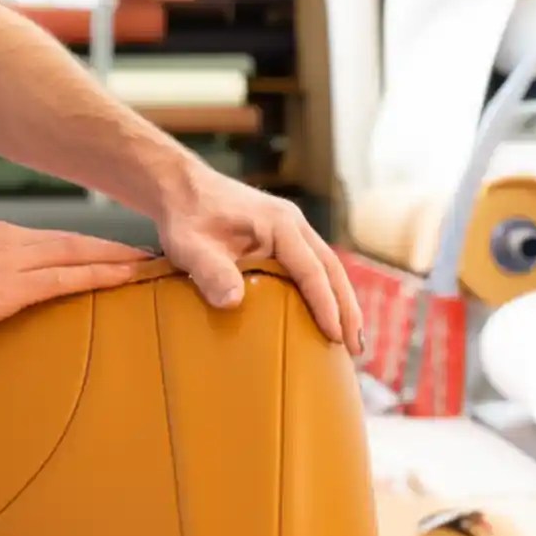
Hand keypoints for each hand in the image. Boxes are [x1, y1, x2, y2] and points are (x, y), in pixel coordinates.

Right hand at [0, 222, 150, 330]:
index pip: (53, 241)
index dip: (87, 246)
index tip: (113, 251)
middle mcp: (10, 242)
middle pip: (74, 243)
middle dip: (113, 249)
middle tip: (148, 255)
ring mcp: (13, 261)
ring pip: (79, 255)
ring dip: (117, 259)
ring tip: (148, 265)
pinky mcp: (11, 286)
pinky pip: (67, 279)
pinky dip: (100, 275)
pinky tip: (124, 277)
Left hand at [154, 167, 363, 355]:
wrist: (181, 188)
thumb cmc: (186, 217)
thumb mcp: (191, 247)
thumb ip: (211, 273)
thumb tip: (235, 303)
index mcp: (279, 224)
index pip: (311, 270)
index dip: (325, 305)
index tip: (335, 335)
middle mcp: (293, 223)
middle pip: (332, 269)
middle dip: (347, 309)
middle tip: (355, 347)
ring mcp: (291, 228)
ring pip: (327, 267)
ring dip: (341, 301)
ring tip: (350, 338)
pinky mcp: (282, 236)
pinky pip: (312, 265)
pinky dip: (324, 290)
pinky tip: (325, 313)